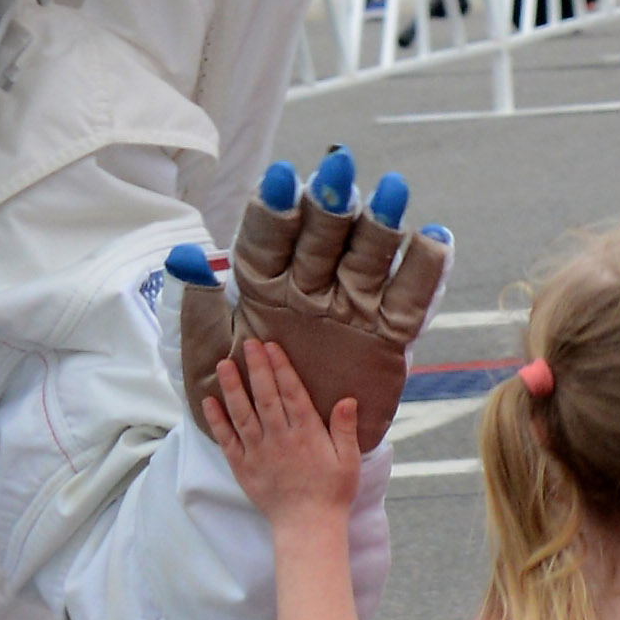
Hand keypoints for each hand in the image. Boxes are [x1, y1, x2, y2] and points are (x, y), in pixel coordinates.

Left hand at [179, 148, 447, 440]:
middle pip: (323, 237)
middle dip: (330, 203)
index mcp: (265, 285)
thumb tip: (185, 255)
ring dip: (381, 224)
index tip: (281, 179)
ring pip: (369, 258)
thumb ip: (199, 307)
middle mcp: (312, 286)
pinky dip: (425, 270)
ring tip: (392, 193)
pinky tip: (435, 236)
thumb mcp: (206, 357)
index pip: (269, 239)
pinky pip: (410, 301)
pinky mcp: (389, 337)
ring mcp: (353, 307)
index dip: (275, 211)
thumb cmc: (243, 394)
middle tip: (338, 168)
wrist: (287, 451)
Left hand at [194, 334, 367, 563]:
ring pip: (242, 413)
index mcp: (306, 432)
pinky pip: (227, 440)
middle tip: (247, 343)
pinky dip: (217, 420)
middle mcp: (280, 437)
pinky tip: (209, 401)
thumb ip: (344, 428)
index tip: (272, 346)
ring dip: (232, 387)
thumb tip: (347, 398)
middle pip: (265, 396)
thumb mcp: (348, 459)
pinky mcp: (243, 466)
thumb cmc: (332, 492)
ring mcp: (259, 451)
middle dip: (256, 367)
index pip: (291, 392)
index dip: (281, 367)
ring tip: (223, 364)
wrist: (307, 526)